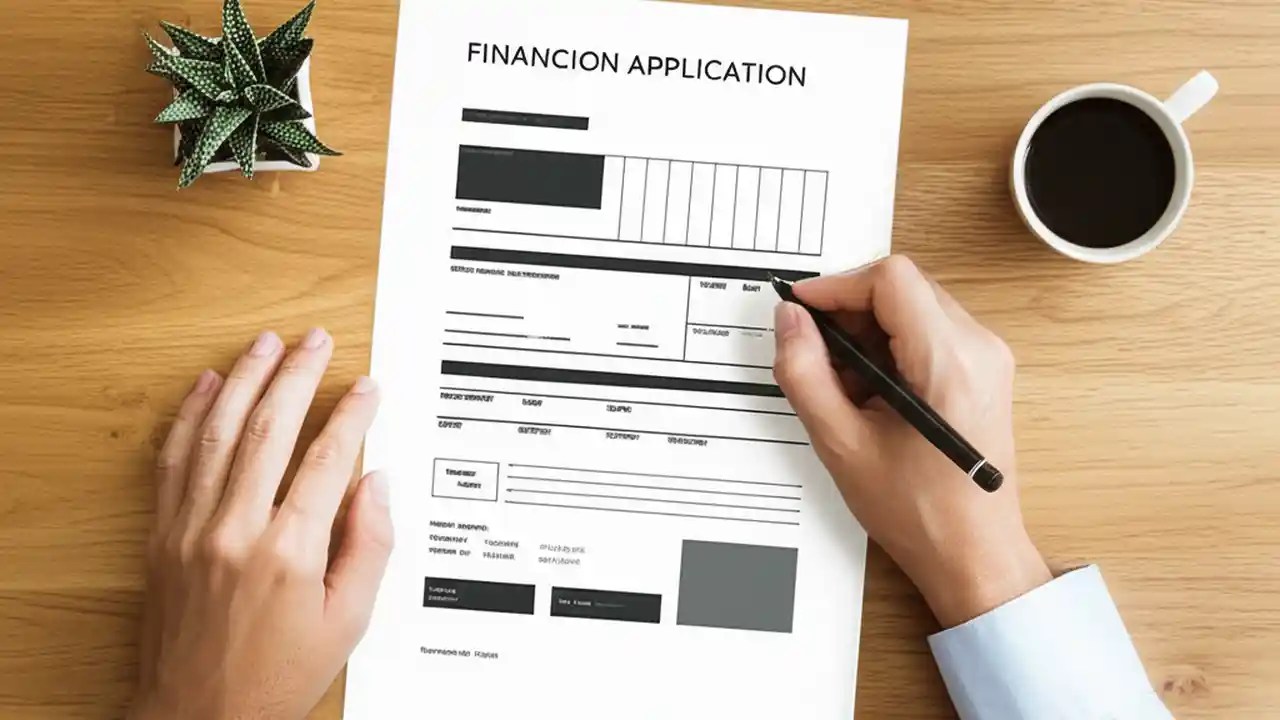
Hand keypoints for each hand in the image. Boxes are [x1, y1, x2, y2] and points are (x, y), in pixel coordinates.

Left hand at [130, 329, 392, 719]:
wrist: (198, 718)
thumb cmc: (274, 678)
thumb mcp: (347, 622)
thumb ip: (368, 547)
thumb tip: (377, 485)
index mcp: (289, 553)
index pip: (328, 460)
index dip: (352, 414)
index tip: (366, 388)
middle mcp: (235, 531)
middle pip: (270, 430)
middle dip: (297, 376)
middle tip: (316, 341)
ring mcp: (191, 530)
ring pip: (218, 433)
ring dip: (243, 379)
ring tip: (265, 344)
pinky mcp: (162, 536)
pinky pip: (173, 460)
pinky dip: (188, 416)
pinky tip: (204, 385)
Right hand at [773, 256, 1049, 626]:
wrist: (974, 553)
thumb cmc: (923, 513)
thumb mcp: (842, 444)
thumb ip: (806, 374)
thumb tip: (789, 322)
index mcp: (950, 363)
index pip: (890, 280)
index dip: (836, 287)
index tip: (801, 309)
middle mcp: (978, 349)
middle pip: (902, 287)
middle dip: (849, 311)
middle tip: (815, 352)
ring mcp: (986, 358)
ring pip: (913, 305)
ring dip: (867, 331)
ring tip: (843, 385)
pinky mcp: (982, 370)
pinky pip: (927, 330)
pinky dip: (889, 347)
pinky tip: (869, 393)